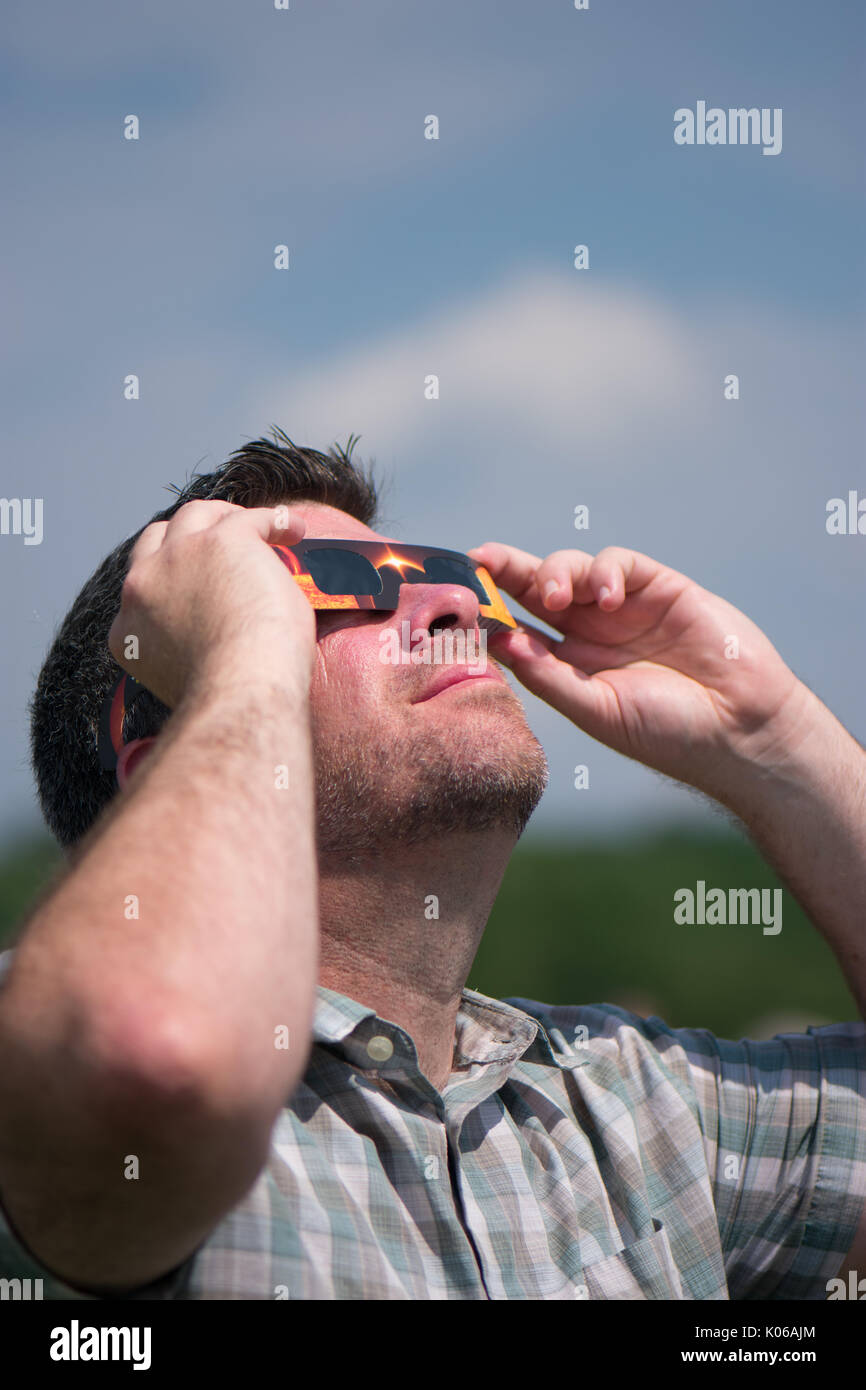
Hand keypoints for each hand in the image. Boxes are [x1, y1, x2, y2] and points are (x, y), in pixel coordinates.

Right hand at [108, 502, 315, 710]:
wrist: (240, 693)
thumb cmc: (227, 699)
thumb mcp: (183, 678)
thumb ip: (183, 652)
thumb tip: (217, 644)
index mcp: (127, 628)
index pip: (142, 588)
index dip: (172, 579)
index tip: (200, 584)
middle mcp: (143, 586)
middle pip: (159, 538)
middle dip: (189, 536)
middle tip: (223, 543)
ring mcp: (179, 558)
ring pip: (196, 515)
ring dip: (225, 518)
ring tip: (259, 530)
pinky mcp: (222, 541)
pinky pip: (251, 520)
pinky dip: (274, 521)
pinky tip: (293, 530)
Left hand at [468, 541, 809, 802]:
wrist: (739, 730)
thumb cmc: (668, 733)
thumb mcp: (597, 710)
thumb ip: (548, 676)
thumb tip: (498, 639)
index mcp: (568, 664)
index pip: (517, 625)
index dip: (489, 606)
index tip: (459, 592)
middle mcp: (591, 632)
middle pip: (537, 587)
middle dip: (508, 569)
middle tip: (485, 561)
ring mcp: (626, 608)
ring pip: (574, 568)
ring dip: (557, 573)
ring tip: (558, 596)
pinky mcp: (661, 588)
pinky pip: (621, 564)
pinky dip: (607, 571)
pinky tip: (609, 597)